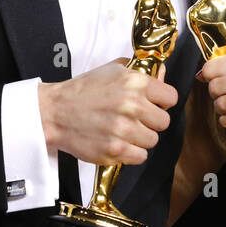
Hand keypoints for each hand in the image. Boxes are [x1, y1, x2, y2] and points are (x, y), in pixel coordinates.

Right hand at [39, 59, 176, 165]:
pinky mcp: (115, 150)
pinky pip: (140, 157)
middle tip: (135, 119)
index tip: (153, 104)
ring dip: (140, 138)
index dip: (162, 102)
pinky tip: (118, 142)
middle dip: (151, 121)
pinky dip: (131, 153)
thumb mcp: (112, 70)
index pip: (171, 98)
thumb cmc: (83, 90)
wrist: (54, 112)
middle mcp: (132, 106)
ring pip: (152, 140)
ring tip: (123, 131)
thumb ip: (139, 72)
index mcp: (135, 83)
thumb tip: (161, 75)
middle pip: (164, 122)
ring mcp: (124, 130)